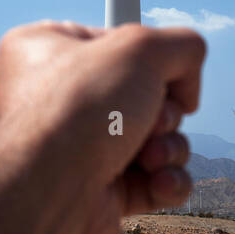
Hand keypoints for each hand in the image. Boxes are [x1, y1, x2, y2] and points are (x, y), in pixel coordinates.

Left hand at [0, 21, 206, 233]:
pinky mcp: (101, 191)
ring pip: (157, 138)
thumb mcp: (141, 48)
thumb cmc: (78, 110)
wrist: (49, 193)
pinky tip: (158, 182)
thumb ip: (181, 45)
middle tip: (153, 119)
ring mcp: (80, 147)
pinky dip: (167, 182)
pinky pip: (154, 180)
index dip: (148, 55)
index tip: (156, 67)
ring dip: (170, 146)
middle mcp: (59, 98)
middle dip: (164, 110)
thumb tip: (186, 79)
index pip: (117, 40)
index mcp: (48, 49)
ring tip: (151, 156)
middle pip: (145, 92)